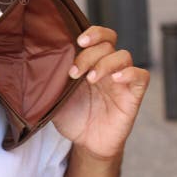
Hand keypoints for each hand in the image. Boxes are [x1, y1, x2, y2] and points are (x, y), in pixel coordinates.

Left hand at [52, 26, 149, 159]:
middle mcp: (107, 67)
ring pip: (124, 56)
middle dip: (89, 54)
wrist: (86, 143)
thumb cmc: (72, 116)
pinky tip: (115, 80)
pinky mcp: (133, 96)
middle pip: (108, 44)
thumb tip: (36, 64)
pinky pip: (141, 76)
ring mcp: (121, 80)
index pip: (99, 36)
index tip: (78, 41)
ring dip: (106, 63)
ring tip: (90, 79)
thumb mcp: (56, 95)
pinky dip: (129, 73)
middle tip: (74, 72)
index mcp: (91, 62)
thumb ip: (52, 78)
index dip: (93, 33)